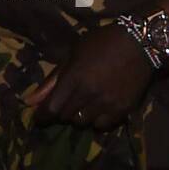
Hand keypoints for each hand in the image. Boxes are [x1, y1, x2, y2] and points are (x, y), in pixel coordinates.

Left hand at [25, 22, 154, 130]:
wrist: (138, 44)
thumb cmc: (101, 43)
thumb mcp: (72, 54)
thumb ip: (52, 79)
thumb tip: (30, 100)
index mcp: (73, 78)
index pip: (52, 108)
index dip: (43, 116)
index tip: (40, 117)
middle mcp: (89, 94)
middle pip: (66, 116)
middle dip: (61, 112)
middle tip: (65, 102)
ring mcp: (107, 103)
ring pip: (83, 123)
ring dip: (79, 116)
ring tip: (83, 103)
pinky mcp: (123, 110)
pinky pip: (103, 126)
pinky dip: (96, 120)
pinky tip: (98, 108)